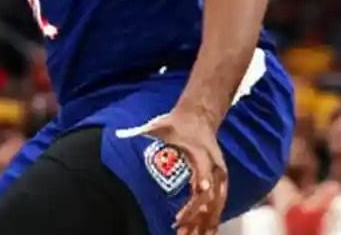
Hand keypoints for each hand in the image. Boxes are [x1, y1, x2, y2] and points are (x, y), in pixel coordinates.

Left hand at [138, 110, 227, 234]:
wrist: (199, 118)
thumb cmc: (177, 124)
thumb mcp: (160, 125)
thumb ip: (145, 130)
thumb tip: (120, 134)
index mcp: (202, 151)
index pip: (205, 168)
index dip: (204, 179)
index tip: (200, 191)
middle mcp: (215, 166)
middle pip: (211, 193)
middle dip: (198, 212)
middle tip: (182, 229)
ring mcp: (220, 176)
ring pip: (217, 203)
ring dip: (205, 222)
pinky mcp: (221, 183)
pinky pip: (219, 205)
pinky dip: (213, 220)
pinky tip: (206, 234)